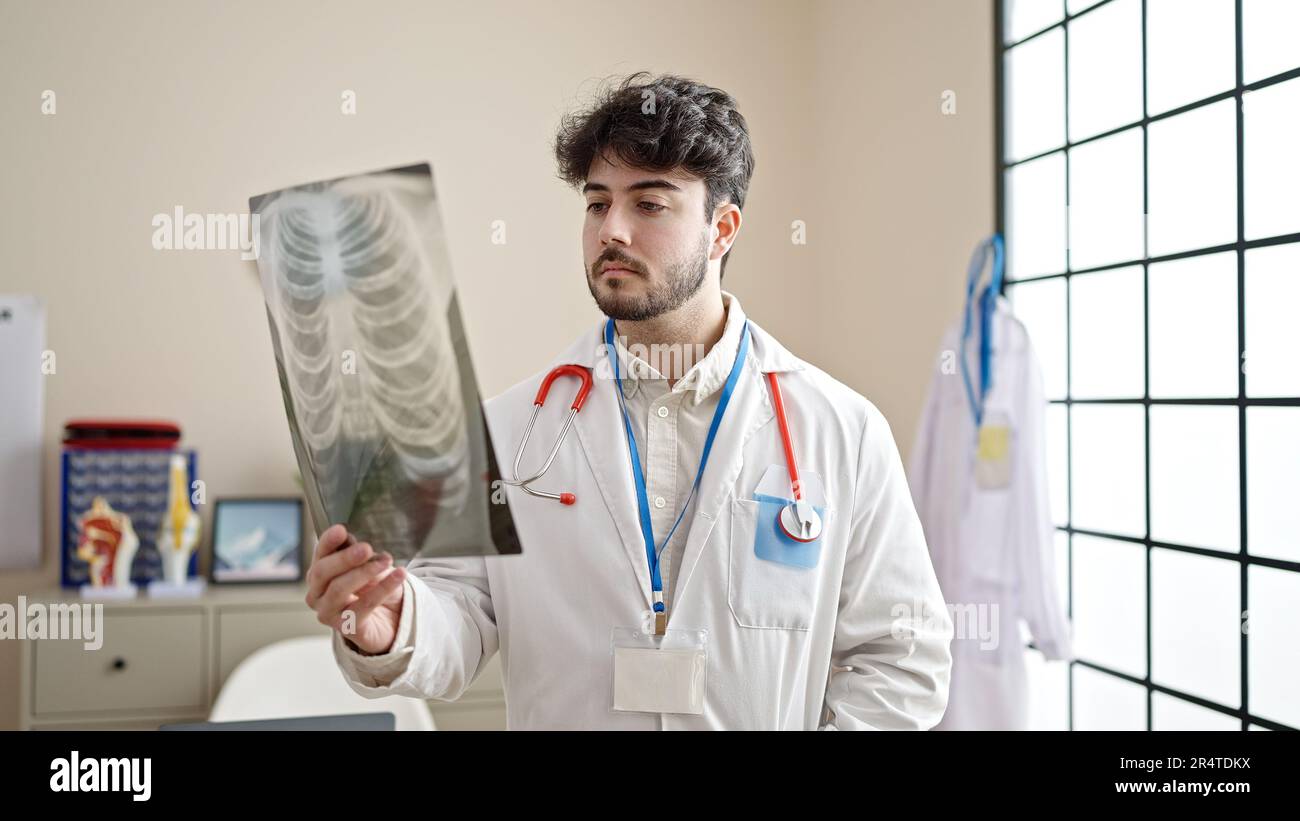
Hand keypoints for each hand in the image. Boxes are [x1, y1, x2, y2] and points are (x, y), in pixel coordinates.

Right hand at [305, 524, 406, 654]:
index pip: (319, 554)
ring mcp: (328, 612)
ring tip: (386, 560)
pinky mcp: (346, 628)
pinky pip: (365, 605)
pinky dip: (383, 588)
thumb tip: (351, 539)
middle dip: (344, 558)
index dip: (328, 541)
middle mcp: (317, 594)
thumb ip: (359, 554)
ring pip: (339, 589)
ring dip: (364, 572)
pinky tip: (398, 576)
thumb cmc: (374, 589)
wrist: (391, 620)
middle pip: (322, 572)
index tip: (341, 530)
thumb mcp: (368, 566)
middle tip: (366, 548)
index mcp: (319, 573)